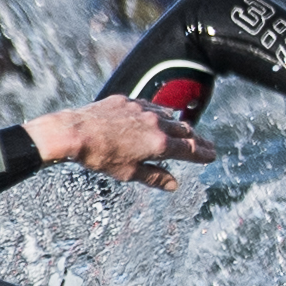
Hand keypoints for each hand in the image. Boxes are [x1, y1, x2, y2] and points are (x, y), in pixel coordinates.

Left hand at [31, 99, 205, 188]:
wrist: (73, 132)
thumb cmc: (98, 156)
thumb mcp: (128, 173)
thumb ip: (154, 177)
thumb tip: (173, 184)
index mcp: (159, 144)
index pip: (190, 149)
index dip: (203, 153)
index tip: (212, 156)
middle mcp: (156, 124)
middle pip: (185, 130)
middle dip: (197, 140)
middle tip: (205, 145)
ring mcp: (143, 110)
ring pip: (170, 117)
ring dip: (179, 126)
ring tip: (184, 131)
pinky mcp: (129, 101)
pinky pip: (152, 106)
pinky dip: (160, 114)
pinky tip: (159, 117)